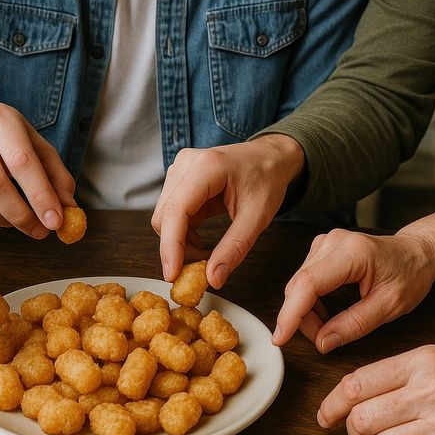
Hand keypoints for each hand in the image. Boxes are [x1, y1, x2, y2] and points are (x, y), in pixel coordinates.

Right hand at [0, 103, 75, 237]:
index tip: (56, 222)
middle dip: (22, 215)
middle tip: (41, 231)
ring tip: (20, 219)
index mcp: (0, 118)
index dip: (40, 195)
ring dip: (4, 221)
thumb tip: (70, 211)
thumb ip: (56, 176)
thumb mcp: (36, 147)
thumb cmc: (8, 141)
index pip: (22, 162)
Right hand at [152, 134, 304, 287]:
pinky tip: (200, 241)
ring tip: (206, 254)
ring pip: (164, 217)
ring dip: (180, 241)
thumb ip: (235, 248)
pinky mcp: (179, 178)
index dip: (171, 245)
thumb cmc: (267, 179)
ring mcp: (180, 168)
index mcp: (207, 166)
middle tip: (200, 270)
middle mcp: (186, 163)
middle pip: (164, 216)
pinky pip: (171, 213)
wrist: (270, 156)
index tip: (172, 275)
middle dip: (177, 248)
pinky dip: (183, 233)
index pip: (176, 210)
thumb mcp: (258, 217)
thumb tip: (213, 279)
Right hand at [273, 229, 434, 352]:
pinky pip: (304, 279)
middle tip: (323, 340)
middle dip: (302, 319)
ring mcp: (325, 243)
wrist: (417, 253)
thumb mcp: (390, 306)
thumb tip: (322, 342)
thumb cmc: (409, 274)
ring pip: (298, 284)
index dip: (291, 313)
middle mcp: (333, 242)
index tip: (280, 338)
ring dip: (306, 311)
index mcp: (352, 253)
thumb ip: (355, 325)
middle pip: (299, 285)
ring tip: (329, 326)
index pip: (308, 283)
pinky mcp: (322, 249)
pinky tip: (325, 312)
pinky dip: (309, 301)